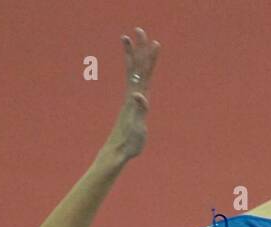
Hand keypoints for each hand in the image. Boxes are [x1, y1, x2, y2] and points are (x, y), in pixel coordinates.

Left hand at [105, 27, 160, 160]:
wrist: (117, 152)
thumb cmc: (129, 143)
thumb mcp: (137, 128)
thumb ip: (138, 110)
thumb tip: (137, 94)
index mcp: (135, 99)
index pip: (143, 73)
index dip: (147, 58)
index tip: (152, 42)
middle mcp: (132, 95)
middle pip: (137, 67)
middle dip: (139, 48)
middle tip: (139, 30)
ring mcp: (131, 99)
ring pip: (134, 72)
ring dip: (135, 56)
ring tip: (132, 40)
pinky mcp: (131, 105)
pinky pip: (134, 82)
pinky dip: (136, 71)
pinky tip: (136, 67)